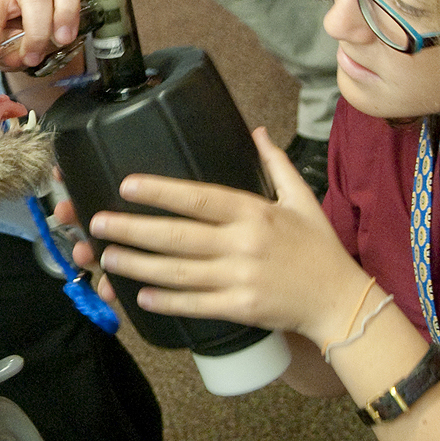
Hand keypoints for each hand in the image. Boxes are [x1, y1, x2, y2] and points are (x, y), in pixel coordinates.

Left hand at [82, 128, 362, 340]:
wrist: (341, 301)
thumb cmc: (319, 248)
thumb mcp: (302, 199)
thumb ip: (276, 164)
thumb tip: (257, 131)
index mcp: (255, 212)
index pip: (200, 198)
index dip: (161, 191)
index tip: (127, 185)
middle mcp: (245, 243)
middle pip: (178, 236)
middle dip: (133, 228)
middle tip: (98, 222)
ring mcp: (241, 278)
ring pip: (179, 271)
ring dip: (139, 265)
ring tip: (108, 256)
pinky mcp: (242, 309)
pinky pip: (196, 304)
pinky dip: (167, 301)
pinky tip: (141, 296)